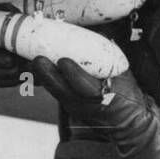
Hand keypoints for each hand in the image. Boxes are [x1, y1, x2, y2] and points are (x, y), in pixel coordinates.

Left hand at [32, 57, 156, 149]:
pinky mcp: (69, 107)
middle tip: (37, 59)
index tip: (63, 61)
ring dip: (42, 77)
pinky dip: (45, 81)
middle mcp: (87, 104)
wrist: (127, 124)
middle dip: (48, 74)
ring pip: (56, 92)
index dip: (74, 74)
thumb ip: (112, 58)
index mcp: (105, 96)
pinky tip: (35, 70)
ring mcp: (76, 107)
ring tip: (32, 62)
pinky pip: (56, 92)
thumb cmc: (128, 97)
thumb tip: (100, 35)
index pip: (86, 86)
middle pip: (63, 90)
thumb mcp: (125, 77)